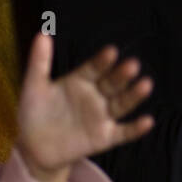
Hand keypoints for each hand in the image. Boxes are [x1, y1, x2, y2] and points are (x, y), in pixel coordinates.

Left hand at [14, 34, 153, 181]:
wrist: (33, 147)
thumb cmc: (34, 113)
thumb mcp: (34, 86)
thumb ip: (39, 62)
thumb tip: (42, 33)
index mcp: (80, 80)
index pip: (94, 68)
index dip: (102, 61)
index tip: (111, 51)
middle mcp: (95, 96)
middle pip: (112, 83)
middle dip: (122, 75)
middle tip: (133, 65)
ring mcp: (101, 116)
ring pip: (121, 104)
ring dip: (134, 95)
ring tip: (146, 84)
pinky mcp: (104, 137)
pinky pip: (123, 132)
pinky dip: (135, 128)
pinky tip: (148, 121)